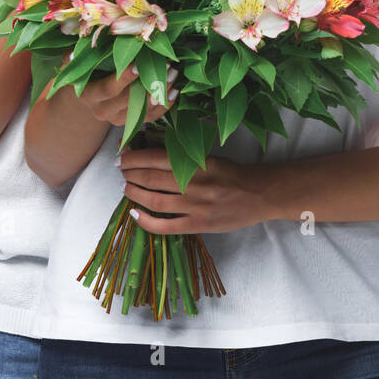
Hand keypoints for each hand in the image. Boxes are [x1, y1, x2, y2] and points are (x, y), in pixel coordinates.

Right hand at [51, 57, 177, 127]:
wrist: (86, 93)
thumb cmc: (83, 70)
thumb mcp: (76, 61)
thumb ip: (79, 52)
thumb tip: (87, 38)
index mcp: (89, 95)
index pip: (108, 90)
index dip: (123, 79)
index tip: (138, 66)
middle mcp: (103, 110)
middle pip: (128, 101)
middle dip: (148, 84)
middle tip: (167, 67)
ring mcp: (118, 118)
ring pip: (142, 110)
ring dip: (160, 93)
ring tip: (173, 74)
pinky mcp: (131, 121)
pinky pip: (150, 117)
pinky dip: (164, 106)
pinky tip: (175, 90)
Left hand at [116, 146, 277, 232]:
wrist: (258, 194)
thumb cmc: (231, 173)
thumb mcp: (207, 158)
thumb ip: (182, 157)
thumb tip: (150, 152)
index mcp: (195, 162)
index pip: (156, 157)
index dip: (134, 157)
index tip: (122, 157)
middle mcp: (193, 183)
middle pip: (150, 178)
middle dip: (130, 174)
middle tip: (120, 171)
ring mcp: (195, 206)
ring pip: (154, 201)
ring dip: (134, 194)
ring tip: (125, 189)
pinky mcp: (198, 225)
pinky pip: (165, 226)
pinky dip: (146, 221)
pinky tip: (135, 214)